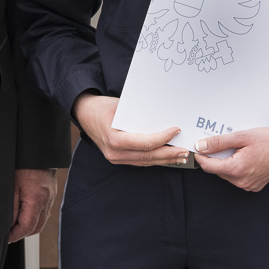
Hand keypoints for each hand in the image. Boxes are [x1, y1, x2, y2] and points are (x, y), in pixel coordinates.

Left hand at [7, 168, 53, 242]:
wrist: (37, 148)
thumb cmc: (23, 163)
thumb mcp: (11, 185)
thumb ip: (11, 208)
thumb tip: (9, 225)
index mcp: (37, 199)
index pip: (27, 227)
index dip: (14, 235)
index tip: (5, 238)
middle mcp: (47, 200)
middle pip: (36, 228)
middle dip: (22, 233)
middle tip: (8, 233)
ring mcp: (51, 197)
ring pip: (41, 221)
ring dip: (28, 226)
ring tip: (14, 224)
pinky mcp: (51, 193)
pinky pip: (44, 211)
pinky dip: (34, 216)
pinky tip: (23, 212)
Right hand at [72, 94, 191, 166]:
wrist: (84, 114)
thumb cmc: (101, 107)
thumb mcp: (120, 105)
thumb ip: (139, 114)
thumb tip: (162, 115)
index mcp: (114, 139)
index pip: (145, 144)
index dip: (163, 139)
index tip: (176, 131)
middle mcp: (115, 153)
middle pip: (148, 156)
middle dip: (168, 154)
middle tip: (184, 151)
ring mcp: (116, 158)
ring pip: (145, 162)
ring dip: (164, 160)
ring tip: (180, 156)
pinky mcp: (118, 159)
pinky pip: (140, 162)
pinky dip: (154, 160)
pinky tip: (165, 158)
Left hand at [194, 128, 268, 191]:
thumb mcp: (242, 136)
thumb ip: (219, 142)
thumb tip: (201, 146)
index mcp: (237, 169)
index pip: (209, 166)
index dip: (201, 156)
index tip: (198, 148)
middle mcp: (242, 181)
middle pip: (218, 170)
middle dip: (217, 157)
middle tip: (224, 144)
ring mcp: (248, 186)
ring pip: (227, 174)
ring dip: (227, 162)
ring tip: (238, 149)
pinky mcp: (254, 186)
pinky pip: (238, 178)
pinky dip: (237, 168)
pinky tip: (245, 157)